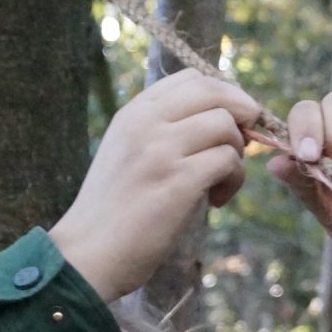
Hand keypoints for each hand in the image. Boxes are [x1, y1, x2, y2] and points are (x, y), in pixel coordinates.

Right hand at [50, 70, 259, 298]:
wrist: (88, 253)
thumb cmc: (113, 210)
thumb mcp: (128, 153)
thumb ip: (163, 130)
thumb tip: (221, 119)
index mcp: (133, 113)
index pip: (192, 77)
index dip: (224, 94)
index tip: (229, 121)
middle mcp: (146, 123)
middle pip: (216, 92)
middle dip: (243, 114)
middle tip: (242, 144)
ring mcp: (161, 150)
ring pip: (226, 126)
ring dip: (237, 154)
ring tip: (221, 181)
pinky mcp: (178, 181)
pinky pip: (228, 161)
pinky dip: (233, 181)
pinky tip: (216, 201)